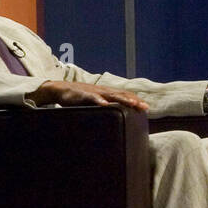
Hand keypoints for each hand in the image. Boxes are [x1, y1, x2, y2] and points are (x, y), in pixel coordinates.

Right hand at [26, 80, 149, 111]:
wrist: (61, 90)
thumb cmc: (79, 98)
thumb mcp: (94, 102)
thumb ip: (104, 108)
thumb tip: (113, 117)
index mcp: (107, 94)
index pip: (125, 95)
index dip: (135, 100)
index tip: (146, 108)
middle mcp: (103, 91)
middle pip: (122, 95)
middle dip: (134, 101)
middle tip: (145, 107)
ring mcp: (94, 92)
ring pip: (111, 95)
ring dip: (123, 100)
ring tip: (132, 104)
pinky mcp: (84, 95)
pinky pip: (93, 98)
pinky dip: (100, 101)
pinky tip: (105, 105)